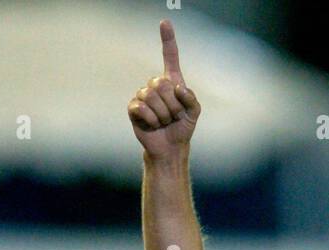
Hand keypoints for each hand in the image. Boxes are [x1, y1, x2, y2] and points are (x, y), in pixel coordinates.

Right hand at [127, 19, 200, 156]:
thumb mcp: (194, 113)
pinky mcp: (134, 108)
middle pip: (162, 84)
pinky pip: (141, 107)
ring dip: (163, 114)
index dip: (167, 40)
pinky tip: (153, 125)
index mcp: (172, 82)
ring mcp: (143, 95)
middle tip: (174, 117)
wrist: (170, 148)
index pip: (170, 57)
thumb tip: (177, 87)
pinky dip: (151, 119)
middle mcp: (156, 85)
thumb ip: (191, 99)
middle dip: (172, 106)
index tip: (165, 23)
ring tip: (164, 122)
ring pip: (151, 96)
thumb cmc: (182, 128)